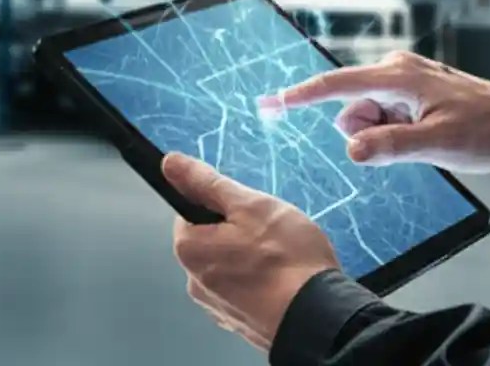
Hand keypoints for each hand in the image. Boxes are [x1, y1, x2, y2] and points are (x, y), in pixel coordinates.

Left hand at [162, 152, 338, 352]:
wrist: (319, 317)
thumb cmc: (286, 257)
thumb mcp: (249, 205)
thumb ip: (207, 183)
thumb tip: (170, 164)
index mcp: (189, 250)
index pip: (191, 212)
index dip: (222, 206)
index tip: (249, 212)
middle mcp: (194, 282)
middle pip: (211, 242)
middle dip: (239, 233)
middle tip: (272, 234)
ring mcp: (218, 308)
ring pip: (230, 268)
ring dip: (251, 260)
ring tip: (283, 258)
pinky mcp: (241, 324)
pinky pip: (246, 293)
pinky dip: (262, 284)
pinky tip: (285, 282)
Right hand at [257, 50, 489, 172]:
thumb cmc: (485, 130)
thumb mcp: (437, 144)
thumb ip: (390, 146)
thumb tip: (351, 148)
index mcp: (398, 76)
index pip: (336, 84)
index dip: (299, 95)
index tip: (269, 103)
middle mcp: (397, 69)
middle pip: (352, 105)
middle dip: (365, 131)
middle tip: (407, 144)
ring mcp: (405, 78)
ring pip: (368, 112)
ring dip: (382, 132)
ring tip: (423, 140)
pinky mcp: (413, 89)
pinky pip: (385, 112)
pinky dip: (394, 129)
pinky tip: (423, 135)